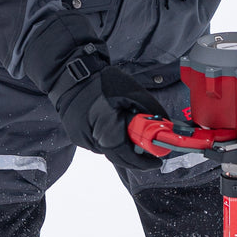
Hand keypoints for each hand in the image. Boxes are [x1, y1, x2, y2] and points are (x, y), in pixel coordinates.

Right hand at [50, 61, 168, 169]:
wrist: (71, 74)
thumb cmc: (102, 82)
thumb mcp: (132, 92)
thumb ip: (150, 109)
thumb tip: (166, 124)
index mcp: (107, 131)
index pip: (127, 157)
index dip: (143, 162)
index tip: (156, 161)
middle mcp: (92, 140)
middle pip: (117, 156)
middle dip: (134, 156)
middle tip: (147, 149)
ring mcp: (82, 139)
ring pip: (107, 149)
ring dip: (120, 145)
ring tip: (129, 131)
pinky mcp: (76, 135)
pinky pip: (97, 142)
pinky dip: (108, 138)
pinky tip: (113, 125)